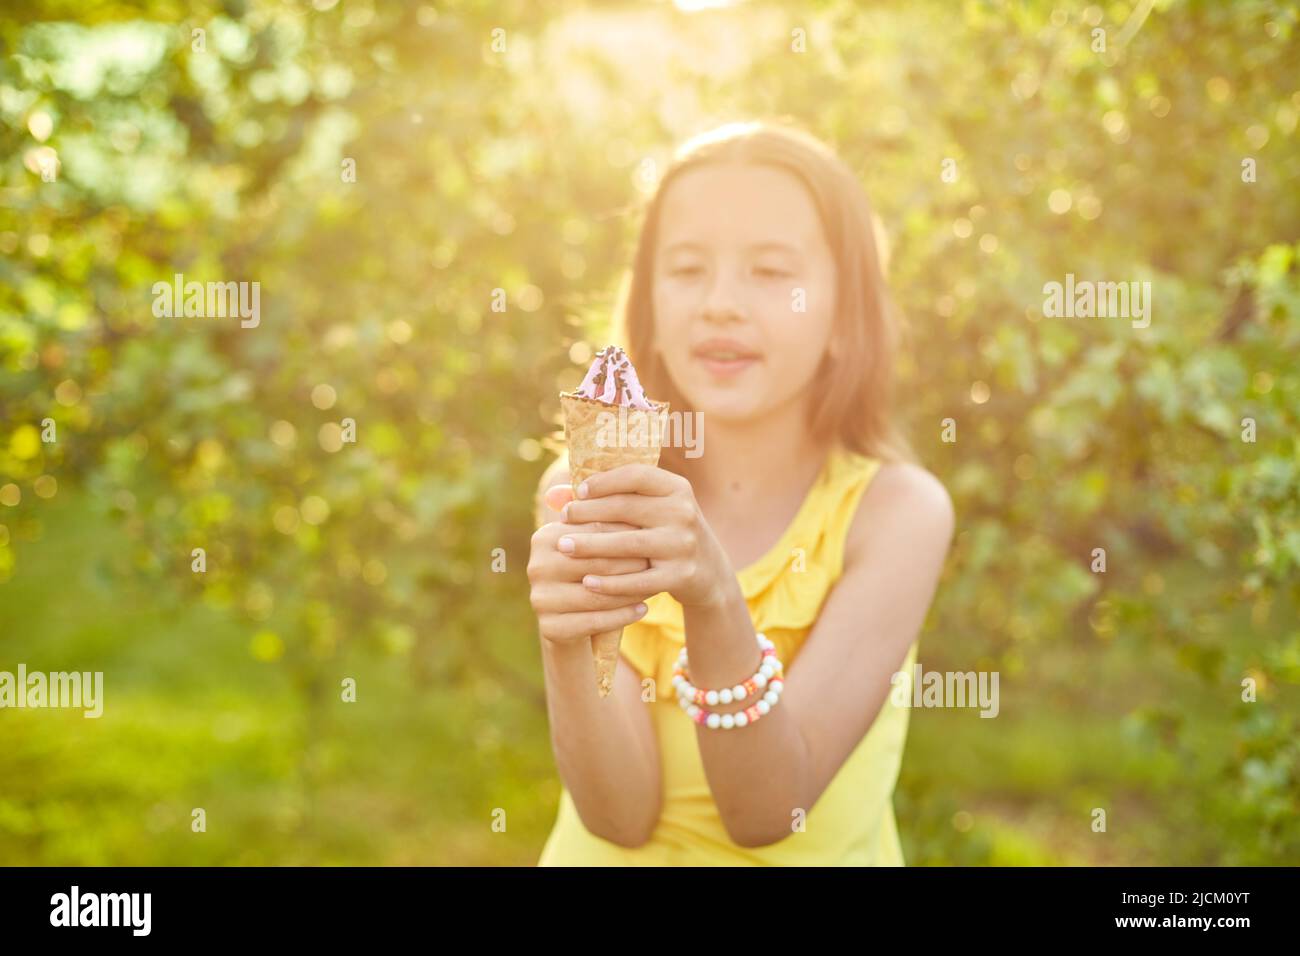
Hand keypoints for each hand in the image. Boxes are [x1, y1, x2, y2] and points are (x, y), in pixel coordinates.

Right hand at [527, 484, 653, 646]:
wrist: (571, 618)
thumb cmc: (590, 570)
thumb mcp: (594, 542)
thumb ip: (606, 515)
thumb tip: (637, 477)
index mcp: (544, 537)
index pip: (590, 530)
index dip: (623, 530)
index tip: (651, 530)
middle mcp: (536, 566)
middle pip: (593, 561)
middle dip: (628, 560)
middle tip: (656, 559)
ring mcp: (540, 599)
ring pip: (595, 593)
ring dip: (629, 589)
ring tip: (655, 584)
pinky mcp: (550, 628)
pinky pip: (593, 621)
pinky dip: (621, 616)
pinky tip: (643, 609)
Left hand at [556, 464, 731, 609]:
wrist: (709, 572)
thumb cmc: (665, 533)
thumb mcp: (648, 511)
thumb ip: (604, 499)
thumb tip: (551, 495)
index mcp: (676, 488)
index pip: (636, 475)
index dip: (604, 481)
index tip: (578, 491)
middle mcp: (684, 512)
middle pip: (626, 508)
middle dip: (588, 513)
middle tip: (561, 519)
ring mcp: (683, 545)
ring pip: (627, 544)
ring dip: (590, 546)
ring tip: (562, 547)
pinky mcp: (681, 576)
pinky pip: (638, 581)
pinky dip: (610, 583)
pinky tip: (587, 582)